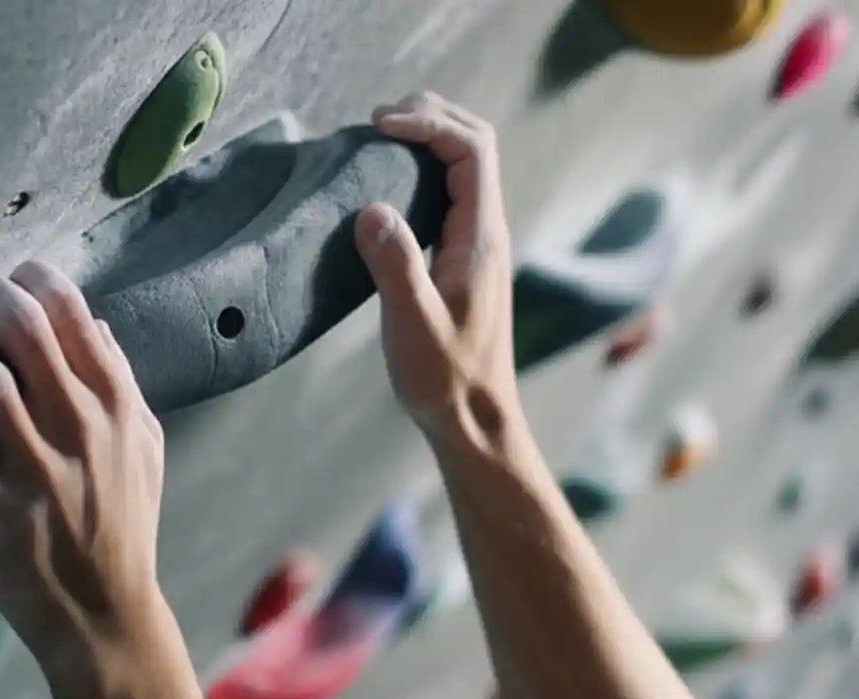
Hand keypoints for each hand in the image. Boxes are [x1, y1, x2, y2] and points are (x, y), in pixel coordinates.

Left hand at [0, 260, 167, 670]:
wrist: (106, 611)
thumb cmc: (125, 528)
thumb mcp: (146, 450)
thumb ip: (124, 386)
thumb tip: (99, 327)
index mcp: (117, 407)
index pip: (77, 318)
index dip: (40, 281)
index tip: (15, 271)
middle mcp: (79, 426)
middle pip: (26, 333)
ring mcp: (36, 465)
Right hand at [356, 92, 518, 451]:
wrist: (474, 420)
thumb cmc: (446, 379)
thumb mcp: (415, 325)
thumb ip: (396, 265)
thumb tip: (371, 207)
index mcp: (482, 238)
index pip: (471, 150)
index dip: (427, 123)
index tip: (377, 126)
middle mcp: (486, 232)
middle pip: (474, 144)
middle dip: (431, 117)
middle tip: (379, 119)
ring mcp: (476, 244)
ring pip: (463, 166)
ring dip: (427, 139)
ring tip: (379, 137)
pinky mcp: (460, 259)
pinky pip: (446, 194)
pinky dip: (419, 170)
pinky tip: (384, 184)